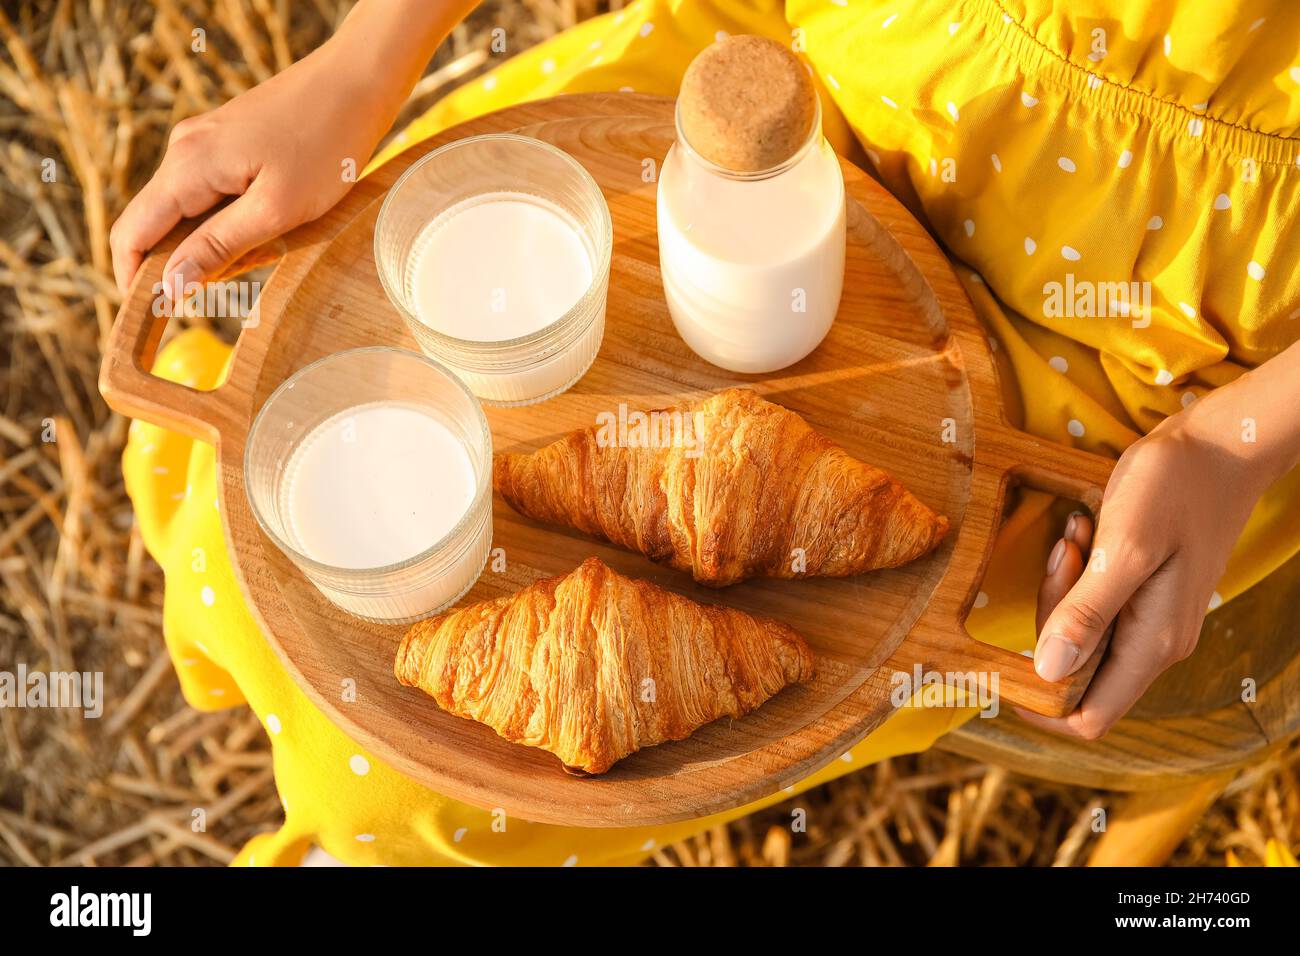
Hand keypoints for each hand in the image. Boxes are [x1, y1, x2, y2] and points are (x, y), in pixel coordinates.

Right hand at [109, 0, 473, 295]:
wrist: (357, 86)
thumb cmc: (327, 147)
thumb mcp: (276, 210)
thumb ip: (219, 247)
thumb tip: (168, 285)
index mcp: (187, 168)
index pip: (131, 235)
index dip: (135, 282)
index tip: (157, 320)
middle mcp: (183, 151)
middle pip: (155, 225)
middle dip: (182, 266)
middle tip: (235, 290)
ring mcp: (202, 145)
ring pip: (188, 212)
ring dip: (215, 244)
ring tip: (273, 245)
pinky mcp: (226, 144)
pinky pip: (211, 196)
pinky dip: (231, 222)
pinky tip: (273, 227)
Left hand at [1024, 343, 1299, 738]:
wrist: (1221, 446)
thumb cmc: (1175, 489)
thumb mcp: (1123, 547)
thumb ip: (1087, 613)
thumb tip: (1047, 671)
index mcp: (1151, 645)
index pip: (1088, 716)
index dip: (1040, 704)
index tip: (1001, 663)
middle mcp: (1153, 643)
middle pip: (1074, 672)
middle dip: (1050, 621)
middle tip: (1062, 556)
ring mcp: (1149, 619)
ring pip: (1079, 633)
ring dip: (1062, 590)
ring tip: (1076, 538)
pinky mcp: (1141, 592)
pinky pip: (1091, 602)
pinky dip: (1076, 573)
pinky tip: (1084, 533)